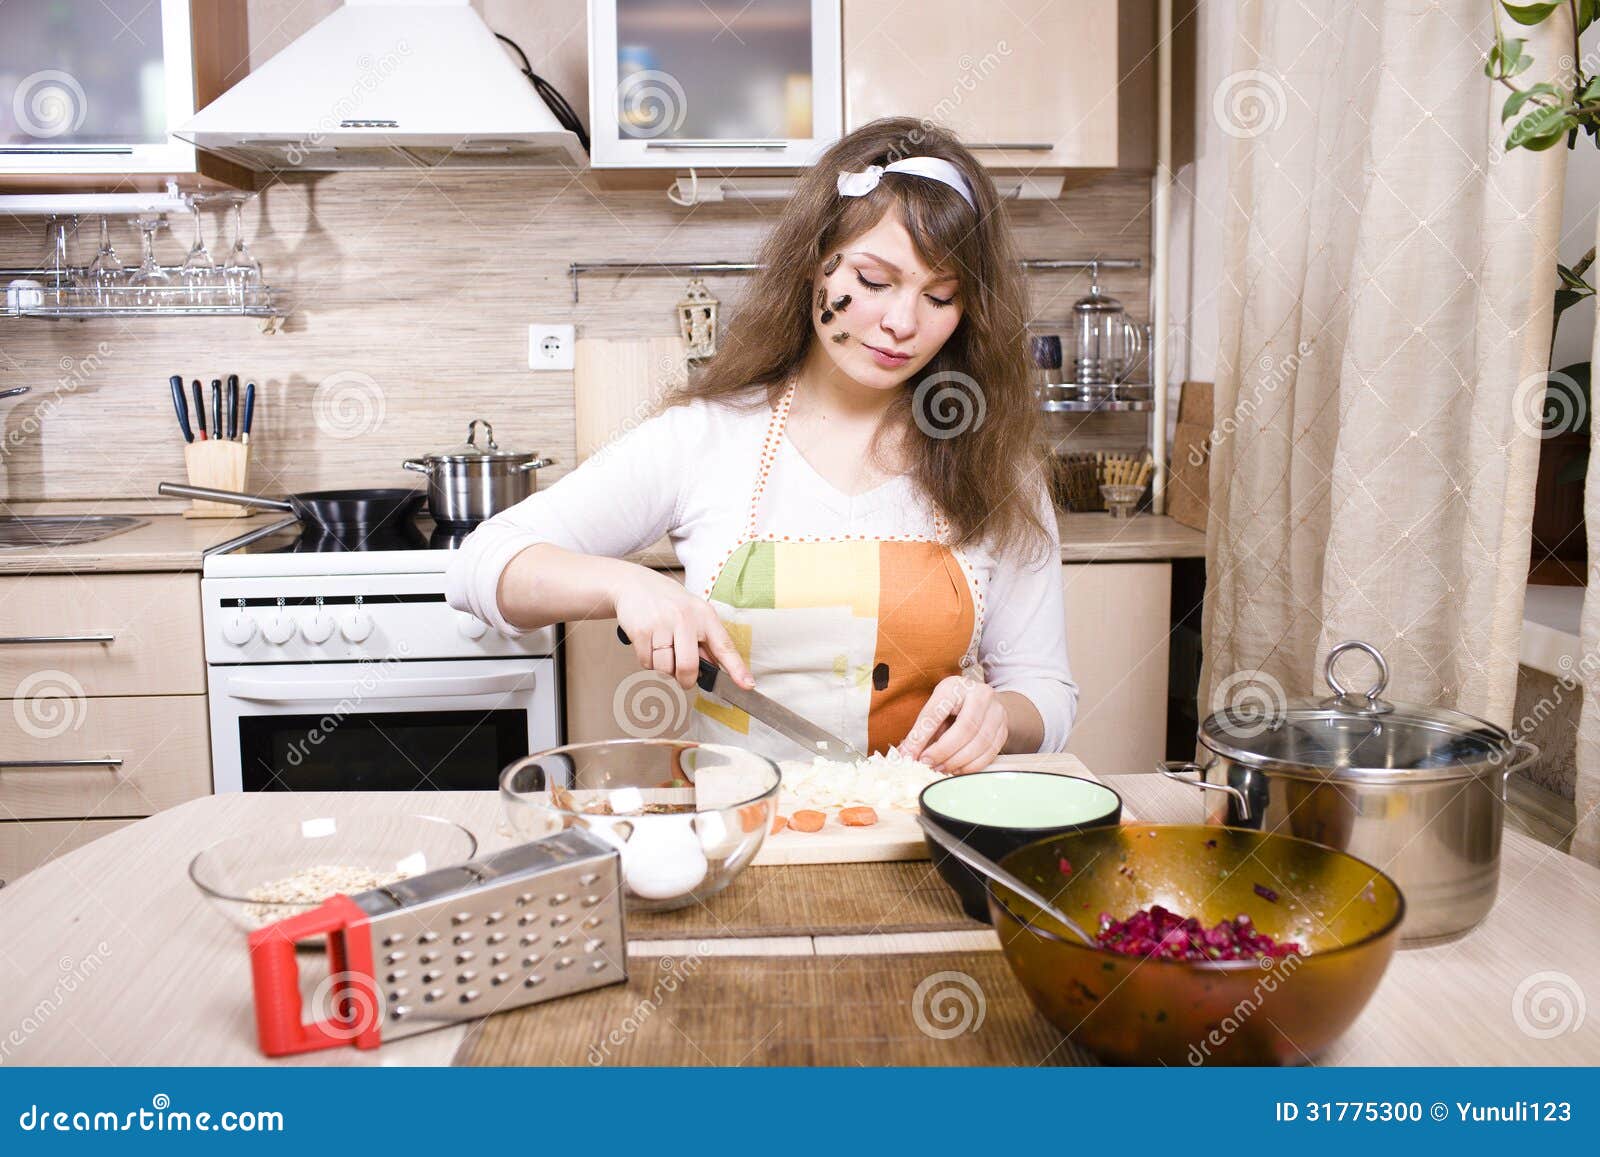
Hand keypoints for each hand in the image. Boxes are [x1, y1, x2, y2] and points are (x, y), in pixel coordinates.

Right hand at [610, 564, 752, 691]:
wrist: (634, 584)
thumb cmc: (668, 603)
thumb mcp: (694, 613)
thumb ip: (704, 641)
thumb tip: (713, 670)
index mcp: (705, 616)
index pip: (724, 646)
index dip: (737, 669)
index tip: (747, 685)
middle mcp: (685, 618)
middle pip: (689, 666)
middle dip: (686, 680)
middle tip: (683, 678)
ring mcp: (662, 624)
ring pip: (665, 669)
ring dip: (664, 669)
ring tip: (662, 650)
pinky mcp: (641, 631)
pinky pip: (647, 663)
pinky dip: (648, 661)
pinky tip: (649, 645)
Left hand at [899, 675, 1006, 773]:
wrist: (984, 702)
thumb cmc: (954, 706)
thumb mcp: (936, 709)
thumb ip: (922, 731)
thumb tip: (904, 754)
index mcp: (955, 686)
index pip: (937, 712)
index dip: (922, 736)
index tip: (911, 754)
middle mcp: (980, 695)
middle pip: (964, 728)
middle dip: (943, 751)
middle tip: (927, 764)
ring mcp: (996, 712)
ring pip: (979, 742)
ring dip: (957, 761)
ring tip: (940, 769)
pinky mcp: (1003, 729)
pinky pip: (989, 753)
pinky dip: (971, 766)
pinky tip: (957, 769)